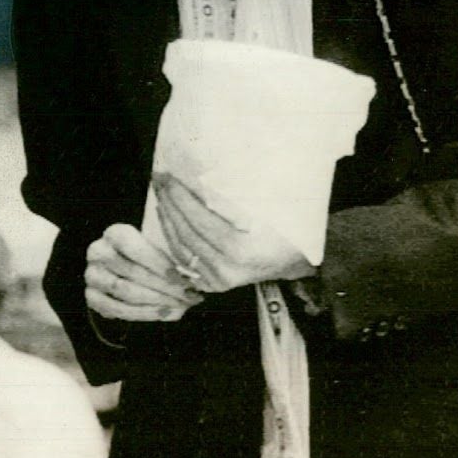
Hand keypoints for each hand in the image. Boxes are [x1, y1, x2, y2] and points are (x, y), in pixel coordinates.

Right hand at [85, 222, 203, 321]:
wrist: (127, 269)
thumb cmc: (150, 256)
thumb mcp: (160, 248)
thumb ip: (172, 256)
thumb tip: (192, 273)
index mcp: (115, 233)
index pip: (135, 247)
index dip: (160, 265)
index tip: (184, 279)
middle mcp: (98, 251)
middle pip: (132, 272)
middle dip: (166, 287)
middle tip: (190, 297)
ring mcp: (92, 275)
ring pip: (125, 292)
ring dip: (158, 302)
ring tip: (181, 305)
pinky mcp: (91, 297)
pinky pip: (117, 310)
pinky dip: (144, 314)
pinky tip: (166, 313)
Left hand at [151, 171, 310, 291]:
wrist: (298, 261)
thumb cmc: (285, 228)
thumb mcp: (267, 207)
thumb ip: (233, 196)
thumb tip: (200, 172)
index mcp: (240, 249)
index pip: (198, 218)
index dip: (179, 195)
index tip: (167, 175)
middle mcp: (226, 269)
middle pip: (185, 231)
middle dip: (168, 202)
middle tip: (158, 179)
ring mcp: (218, 280)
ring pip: (180, 246)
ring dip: (166, 218)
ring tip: (160, 194)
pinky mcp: (213, 284)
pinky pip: (183, 260)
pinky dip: (171, 237)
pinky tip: (166, 218)